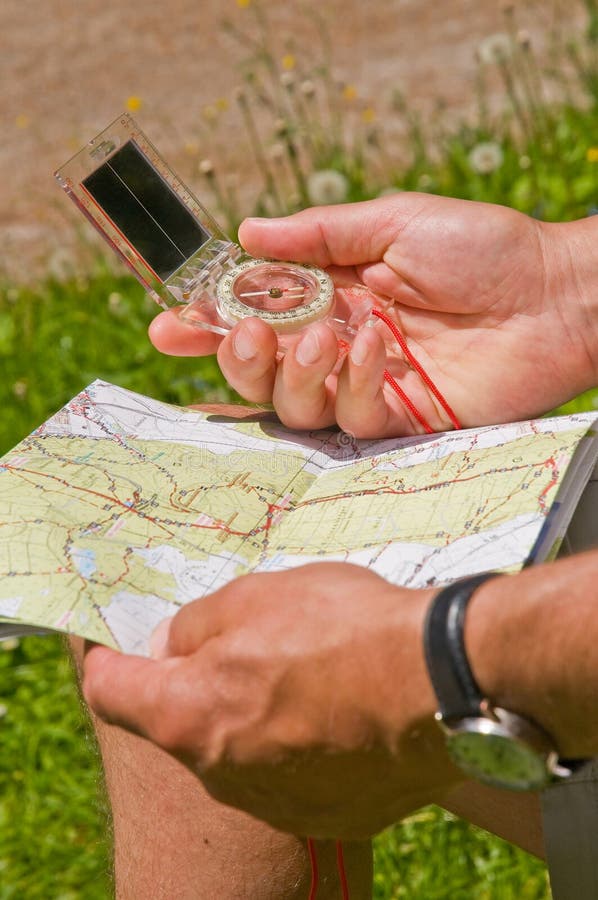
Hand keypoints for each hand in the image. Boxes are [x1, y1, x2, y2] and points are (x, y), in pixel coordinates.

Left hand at [82, 564, 462, 838]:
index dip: (109, 663)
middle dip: (201, 685)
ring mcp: (275, 803)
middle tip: (249, 643)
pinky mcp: (327, 816)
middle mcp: (220, 775)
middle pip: (184, 723)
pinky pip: (293, 776)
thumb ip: (196, 626)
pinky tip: (342, 710)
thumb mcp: (254, 597)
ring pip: (241, 753)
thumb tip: (172, 647)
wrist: (439, 684)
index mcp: (188, 716)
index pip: (113, 692)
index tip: (114, 648)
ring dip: (256, 717)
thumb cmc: (341, 630)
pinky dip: (301, 746)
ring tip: (311, 673)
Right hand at [149, 194, 597, 436]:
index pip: (256, 313)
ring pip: (296, 404)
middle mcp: (339, 343)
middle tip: (241, 336)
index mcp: (332, 293)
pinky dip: (353, 382)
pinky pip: (351, 416)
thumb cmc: (482, 249)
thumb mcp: (394, 223)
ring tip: (321, 335)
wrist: (552, 295)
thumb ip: (317, 234)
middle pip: (261, 371)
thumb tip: (245, 233)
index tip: (170, 324)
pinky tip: (378, 345)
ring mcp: (367, 383)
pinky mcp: (400, 417)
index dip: (210, 321)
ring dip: (295, 372)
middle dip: (237, 359)